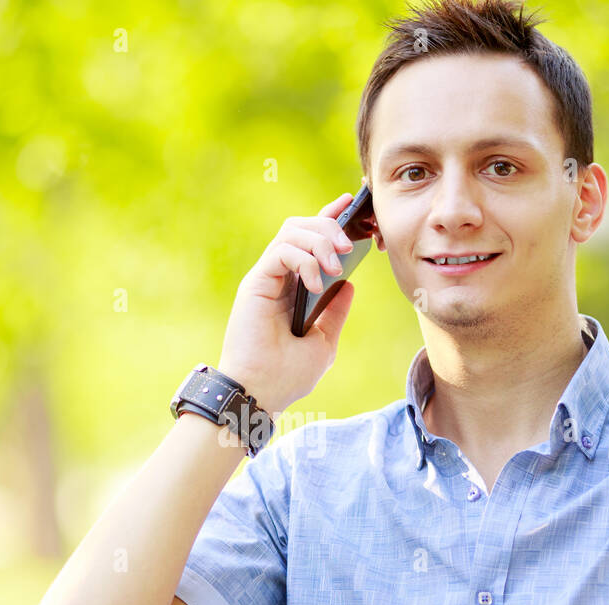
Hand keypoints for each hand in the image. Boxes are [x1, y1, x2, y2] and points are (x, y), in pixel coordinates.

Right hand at [216, 192, 359, 414]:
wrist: (260, 394)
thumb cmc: (287, 376)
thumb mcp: (323, 342)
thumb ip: (334, 312)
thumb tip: (348, 285)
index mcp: (292, 288)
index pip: (309, 241)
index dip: (330, 218)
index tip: (352, 205)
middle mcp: (277, 277)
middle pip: (301, 226)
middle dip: (330, 227)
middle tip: (349, 247)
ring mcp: (265, 278)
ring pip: (291, 231)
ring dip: (319, 241)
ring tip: (335, 266)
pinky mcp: (255, 282)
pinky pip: (280, 250)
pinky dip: (303, 260)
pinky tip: (315, 282)